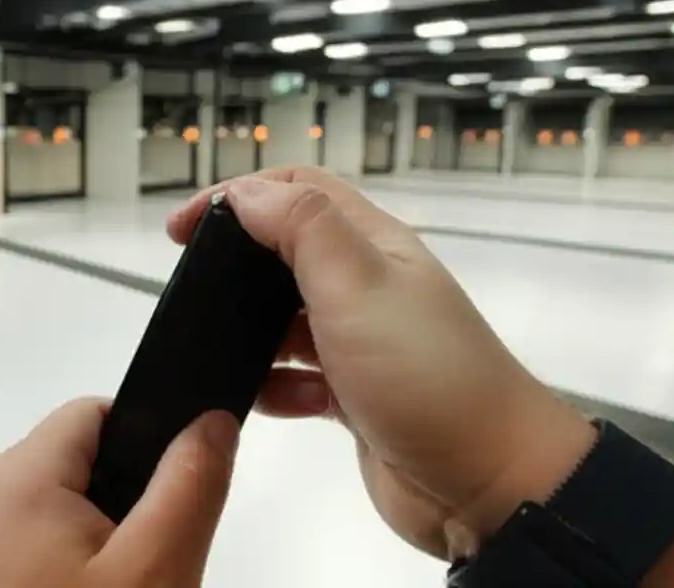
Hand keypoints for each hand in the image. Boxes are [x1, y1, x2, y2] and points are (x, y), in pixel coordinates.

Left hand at [0, 398, 239, 587]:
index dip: (150, 436)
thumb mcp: (152, 569)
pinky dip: (68, 581)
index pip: (95, 412)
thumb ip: (188, 485)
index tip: (181, 490)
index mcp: (22, 476)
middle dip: (129, 505)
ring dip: (101, 552)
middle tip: (157, 568)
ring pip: (58, 522)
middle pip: (78, 469)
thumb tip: (210, 420)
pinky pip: (32, 562)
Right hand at [168, 168, 595, 559]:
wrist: (490, 483)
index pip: (297, 190)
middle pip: (287, 252)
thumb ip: (300, 229)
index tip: (183, 228)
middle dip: (236, 264)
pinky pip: (298, 378)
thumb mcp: (358, 285)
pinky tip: (265, 399)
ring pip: (286, 319)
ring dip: (250, 330)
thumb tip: (244, 192)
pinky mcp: (356, 396)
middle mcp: (368, 286)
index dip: (237, 196)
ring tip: (219, 349)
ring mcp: (362, 342)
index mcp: (372, 245)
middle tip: (190, 287)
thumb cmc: (427, 375)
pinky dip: (274, 385)